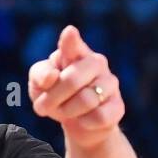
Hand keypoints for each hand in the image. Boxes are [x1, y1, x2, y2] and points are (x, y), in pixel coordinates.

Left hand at [28, 25, 125, 150]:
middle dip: (52, 98)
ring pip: (86, 100)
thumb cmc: (57, 97)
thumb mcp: (39, 86)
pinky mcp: (118, 106)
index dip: (70, 40)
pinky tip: (83, 119)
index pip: (72, 44)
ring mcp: (110, 83)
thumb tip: (52, 76)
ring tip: (65, 111)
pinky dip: (84, 122)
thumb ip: (40, 75)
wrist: (78, 124)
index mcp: (75, 53)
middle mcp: (96, 63)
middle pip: (72, 79)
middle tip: (42, 107)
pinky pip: (99, 117)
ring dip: (67, 111)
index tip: (69, 33)